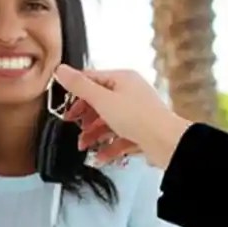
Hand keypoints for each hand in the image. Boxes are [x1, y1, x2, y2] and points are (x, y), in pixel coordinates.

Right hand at [52, 65, 191, 167]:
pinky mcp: (142, 132)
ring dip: (94, 135)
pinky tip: (99, 157)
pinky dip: (108, 147)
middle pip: (100, 102)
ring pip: (109, 122)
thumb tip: (60, 69)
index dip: (76, 93)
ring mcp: (137, 113)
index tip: (64, 107)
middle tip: (74, 127)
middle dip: (85, 118)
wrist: (166, 142)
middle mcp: (131, 93)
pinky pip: (120, 138)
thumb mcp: (102, 99)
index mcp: (123, 79)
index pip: (92, 80)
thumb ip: (79, 86)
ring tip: (84, 146)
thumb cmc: (138, 117)